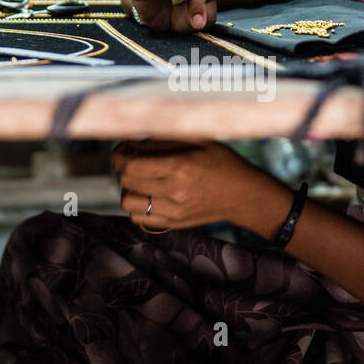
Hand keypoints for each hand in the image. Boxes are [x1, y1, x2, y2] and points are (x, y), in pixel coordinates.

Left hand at [111, 140, 271, 231]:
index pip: (132, 165)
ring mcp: (173, 211)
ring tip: (137, 180)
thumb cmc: (223, 163)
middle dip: (120, 168)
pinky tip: (145, 196)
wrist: (244, 196)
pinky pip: (138, 219)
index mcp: (179, 167)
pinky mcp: (173, 223)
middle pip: (127, 182)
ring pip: (128, 203)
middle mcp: (174, 191)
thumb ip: (166, 140)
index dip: (120, 156)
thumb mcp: (199, 141)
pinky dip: (135, 207)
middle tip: (126, 160)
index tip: (121, 149)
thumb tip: (135, 142)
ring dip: (126, 189)